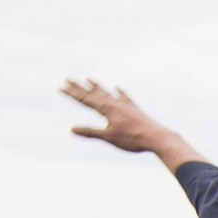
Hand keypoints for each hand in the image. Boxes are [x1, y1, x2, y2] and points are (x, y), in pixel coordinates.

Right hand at [60, 79, 204, 171]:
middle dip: (80, 87)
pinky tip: (117, 87)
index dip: (72, 94)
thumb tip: (71, 129)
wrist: (157, 137)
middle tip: (68, 79)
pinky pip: (124, 97)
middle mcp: (114, 103)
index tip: (61, 87)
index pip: (85, 99)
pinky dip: (119, 92)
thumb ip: (90, 132)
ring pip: (107, 93)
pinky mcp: (134, 109)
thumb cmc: (132, 139)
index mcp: (106, 109)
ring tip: (89, 79)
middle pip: (93, 93)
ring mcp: (125, 104)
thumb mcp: (108, 137)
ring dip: (97, 86)